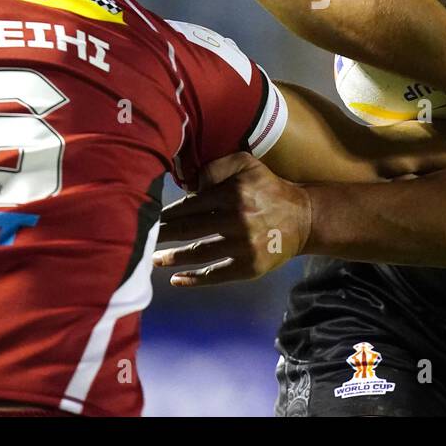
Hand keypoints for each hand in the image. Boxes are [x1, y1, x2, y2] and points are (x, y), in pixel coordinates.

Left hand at [153, 153, 309, 286]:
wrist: (304, 218)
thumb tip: (189, 184)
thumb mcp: (247, 165)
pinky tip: (176, 280)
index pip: (189, 206)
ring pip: (198, 254)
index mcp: (232, 194)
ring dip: (172, 258)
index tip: (149, 218)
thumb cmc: (269, 189)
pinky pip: (215, 275)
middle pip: (188, 230)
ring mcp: (243, 247)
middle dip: (162, 235)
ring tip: (153, 260)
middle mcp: (236, 220)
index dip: (166, 214)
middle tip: (141, 239)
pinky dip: (194, 280)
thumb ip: (216, 167)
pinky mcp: (250, 267)